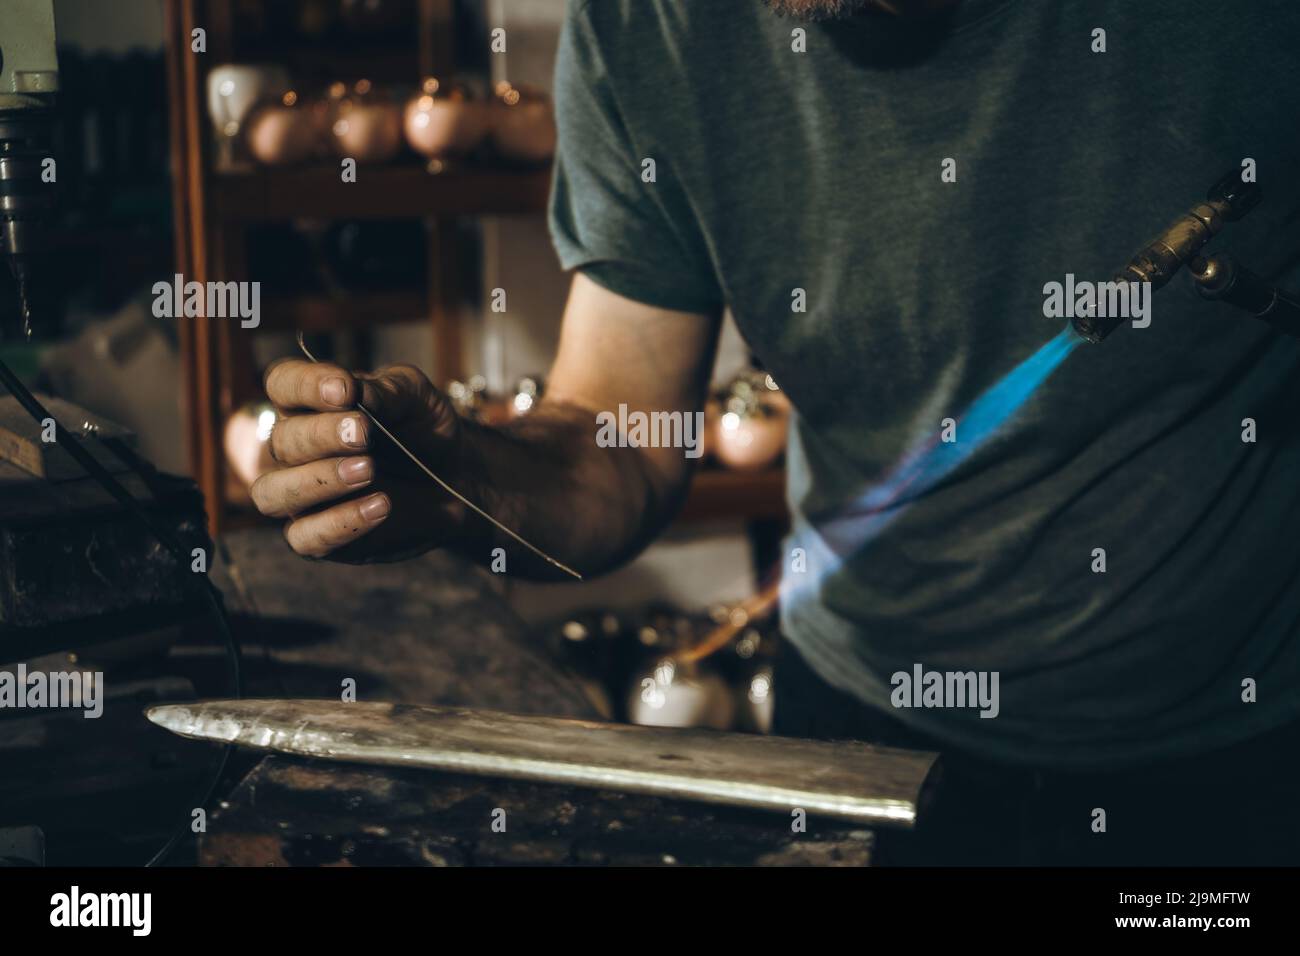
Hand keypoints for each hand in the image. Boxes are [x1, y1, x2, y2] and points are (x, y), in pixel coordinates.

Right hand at [253, 358, 467, 560]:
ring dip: (316, 481)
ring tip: (368, 471)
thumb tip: (357, 392)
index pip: (282, 385)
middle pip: (282, 441)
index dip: (305, 385)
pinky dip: (338, 523)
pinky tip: (381, 506)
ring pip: (272, 493)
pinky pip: (304, 537)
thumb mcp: (415, 397)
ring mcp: (303, 496)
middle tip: (364, 434)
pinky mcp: (319, 536)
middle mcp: (296, 451)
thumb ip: (387, 391)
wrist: (453, 476)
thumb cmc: (423, 428)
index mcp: (310, 405)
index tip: (346, 390)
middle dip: (321, 435)